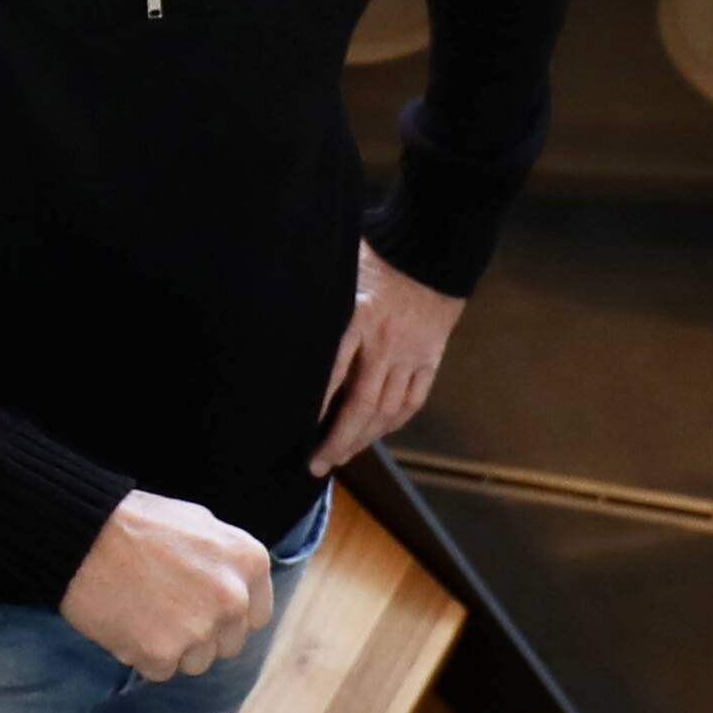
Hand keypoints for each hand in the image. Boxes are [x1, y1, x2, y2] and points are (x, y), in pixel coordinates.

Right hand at [58, 493, 272, 681]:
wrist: (83, 534)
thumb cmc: (137, 523)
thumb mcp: (200, 523)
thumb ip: (227, 561)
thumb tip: (240, 589)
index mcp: (249, 561)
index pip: (257, 615)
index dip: (228, 614)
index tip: (203, 607)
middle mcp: (234, 598)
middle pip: (229, 644)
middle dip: (202, 633)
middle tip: (166, 608)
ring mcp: (199, 629)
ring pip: (197, 662)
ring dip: (173, 647)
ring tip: (142, 611)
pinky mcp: (162, 653)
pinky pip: (160, 671)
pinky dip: (141, 654)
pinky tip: (125, 622)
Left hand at [312, 246, 461, 473]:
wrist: (432, 248)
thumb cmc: (378, 255)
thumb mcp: (339, 268)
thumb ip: (317, 296)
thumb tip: (280, 311)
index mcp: (357, 319)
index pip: (332, 374)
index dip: (315, 408)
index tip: (295, 431)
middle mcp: (385, 344)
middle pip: (361, 405)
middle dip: (337, 440)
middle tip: (316, 464)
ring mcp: (411, 354)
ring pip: (387, 410)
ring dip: (364, 438)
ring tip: (342, 455)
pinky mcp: (430, 358)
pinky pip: (412, 401)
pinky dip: (393, 423)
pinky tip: (376, 433)